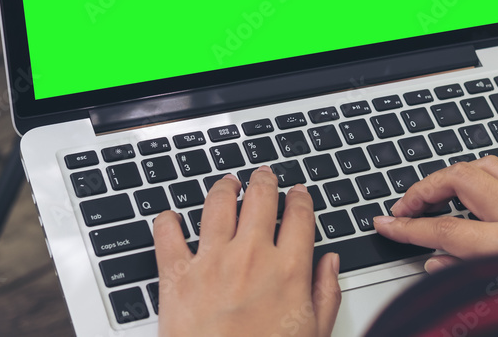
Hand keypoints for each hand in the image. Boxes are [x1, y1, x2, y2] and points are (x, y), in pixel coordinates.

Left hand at [153, 167, 340, 336]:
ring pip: (218, 204)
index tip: (298, 194)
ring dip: (224, 188)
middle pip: (261, 198)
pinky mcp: (176, 276)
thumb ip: (326, 294)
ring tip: (227, 184)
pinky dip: (166, 221)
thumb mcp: (314, 334)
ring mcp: (212, 262)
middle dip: (264, 181)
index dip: (300, 198)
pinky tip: (170, 217)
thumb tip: (330, 264)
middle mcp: (251, 257)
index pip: (300, 215)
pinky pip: (167, 235)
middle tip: (263, 176)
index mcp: (288, 270)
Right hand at [373, 156, 497, 271]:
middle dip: (424, 188)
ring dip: (452, 176)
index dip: (408, 227)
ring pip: (484, 165)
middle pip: (459, 178)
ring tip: (433, 195)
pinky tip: (469, 196)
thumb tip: (434, 258)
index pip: (444, 229)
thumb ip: (463, 273)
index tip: (385, 224)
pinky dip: (479, 178)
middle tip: (404, 207)